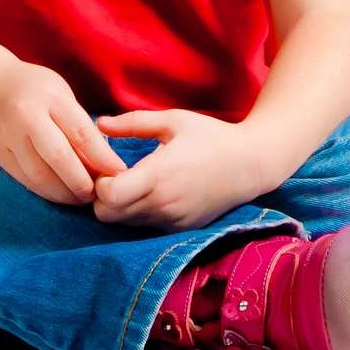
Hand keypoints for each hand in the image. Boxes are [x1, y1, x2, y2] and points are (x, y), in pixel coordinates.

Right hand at [0, 59, 126, 204]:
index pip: (82, 133)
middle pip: (59, 158)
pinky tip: (59, 194)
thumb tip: (104, 164)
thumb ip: (80, 125)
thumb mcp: (61, 94)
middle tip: (98, 195)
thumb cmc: (35, 89)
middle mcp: (27, 115)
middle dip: (82, 182)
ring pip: (39, 175)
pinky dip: (45, 191)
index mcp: (51, 97)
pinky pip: (24, 180)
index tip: (120, 175)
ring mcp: (8, 135)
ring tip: (80, 199)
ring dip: (64, 193)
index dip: (103, 159)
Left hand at [92, 109, 261, 230]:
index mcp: (157, 175)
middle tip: (114, 174)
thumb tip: (98, 124)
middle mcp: (162, 204)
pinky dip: (139, 214)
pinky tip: (150, 192)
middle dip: (103, 197)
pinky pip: (145, 227)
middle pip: (107, 216)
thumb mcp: (172, 120)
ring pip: (124, 224)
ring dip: (120, 207)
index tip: (107, 164)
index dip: (99, 181)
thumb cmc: (210, 136)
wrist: (250, 164)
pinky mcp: (180, 228)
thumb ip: (133, 123)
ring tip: (132, 182)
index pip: (106, 196)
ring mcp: (172, 220)